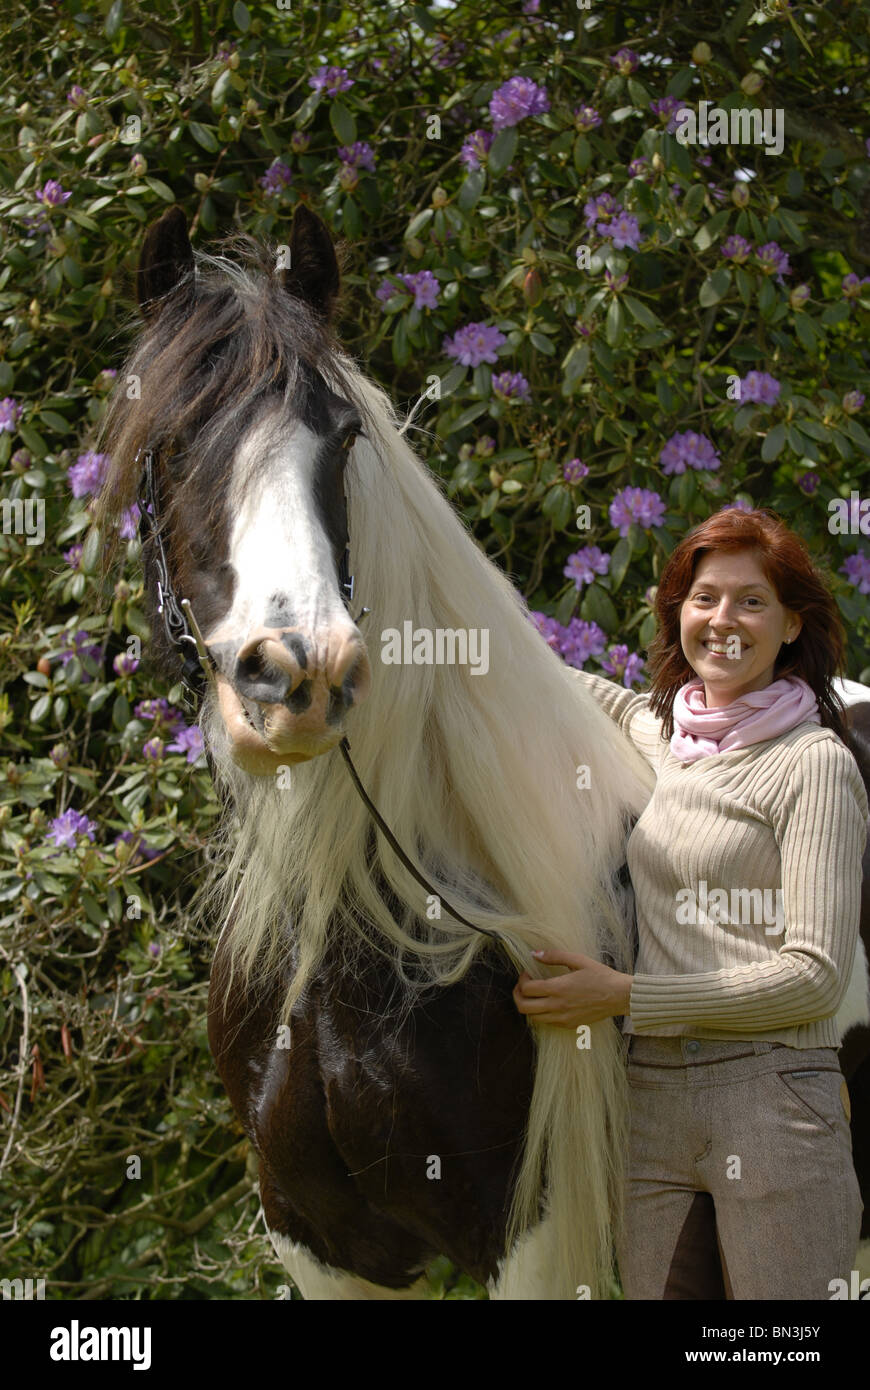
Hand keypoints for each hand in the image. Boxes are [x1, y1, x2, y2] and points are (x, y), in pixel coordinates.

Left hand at [512, 950, 631, 1027]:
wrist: (619, 996)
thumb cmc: (600, 975)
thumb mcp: (578, 960)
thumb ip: (554, 956)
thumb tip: (534, 953)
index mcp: (558, 988)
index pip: (526, 990)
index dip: (521, 980)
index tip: (527, 973)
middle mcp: (557, 1006)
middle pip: (523, 1007)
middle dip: (517, 995)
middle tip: (522, 986)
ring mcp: (563, 1018)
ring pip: (533, 1018)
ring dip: (528, 1006)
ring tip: (534, 995)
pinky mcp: (569, 1025)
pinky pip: (546, 1023)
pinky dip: (540, 1014)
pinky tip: (547, 1003)